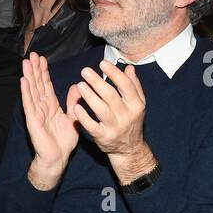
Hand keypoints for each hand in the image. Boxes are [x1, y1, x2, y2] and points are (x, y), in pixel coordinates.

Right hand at [19, 52, 78, 189]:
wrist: (57, 158)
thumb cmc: (63, 141)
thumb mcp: (73, 117)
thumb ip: (73, 102)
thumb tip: (77, 86)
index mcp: (51, 105)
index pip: (46, 85)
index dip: (43, 71)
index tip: (41, 58)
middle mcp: (41, 107)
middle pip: (37, 84)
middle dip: (34, 69)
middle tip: (31, 54)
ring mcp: (36, 113)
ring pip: (31, 91)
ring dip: (28, 76)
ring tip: (25, 62)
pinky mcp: (33, 120)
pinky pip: (29, 104)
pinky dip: (26, 92)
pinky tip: (23, 81)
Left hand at [67, 60, 155, 183]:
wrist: (129, 148)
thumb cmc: (131, 121)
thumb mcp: (137, 104)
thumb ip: (133, 86)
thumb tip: (129, 68)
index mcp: (136, 105)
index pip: (125, 85)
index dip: (114, 73)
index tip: (102, 63)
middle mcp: (126, 115)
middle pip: (111, 95)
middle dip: (97, 82)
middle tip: (85, 71)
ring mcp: (115, 127)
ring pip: (101, 109)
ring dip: (89, 96)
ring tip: (80, 85)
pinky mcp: (103, 137)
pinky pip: (92, 126)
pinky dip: (84, 117)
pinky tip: (76, 106)